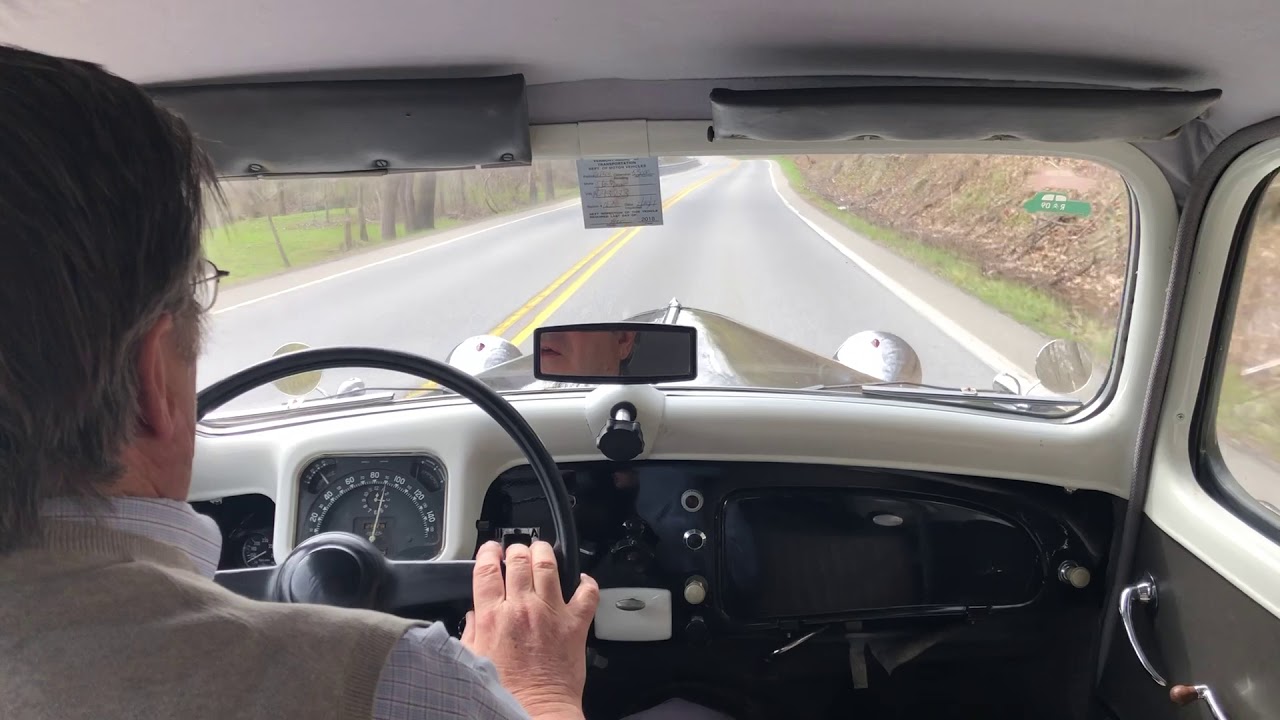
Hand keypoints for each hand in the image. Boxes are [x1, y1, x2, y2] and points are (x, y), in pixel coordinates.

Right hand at [463, 541, 599, 719]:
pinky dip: (586, 582)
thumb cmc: (507, 691)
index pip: (488, 569)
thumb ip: (471, 632)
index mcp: (493, 616)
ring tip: (542, 552)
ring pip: (548, 565)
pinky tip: (581, 579)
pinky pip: (587, 593)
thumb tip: (473, 615)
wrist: (537, 710)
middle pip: (519, 560)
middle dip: (516, 549)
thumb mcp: (474, 659)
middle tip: (516, 551)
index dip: (488, 553)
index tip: (491, 550)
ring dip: (544, 553)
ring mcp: (551, 612)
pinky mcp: (575, 623)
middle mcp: (522, 608)